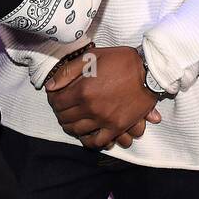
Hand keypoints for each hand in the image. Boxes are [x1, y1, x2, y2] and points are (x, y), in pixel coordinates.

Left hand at [45, 44, 162, 149]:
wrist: (148, 71)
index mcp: (83, 89)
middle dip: (60, 113)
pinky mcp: (116, 127)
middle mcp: (91, 108)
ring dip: (70, 127)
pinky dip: (88, 141)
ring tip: (71, 121)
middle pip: (65, 117)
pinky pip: (97, 141)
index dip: (53, 101)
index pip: (58, 102)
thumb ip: (68, 71)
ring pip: (78, 130)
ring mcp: (104, 120)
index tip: (55, 98)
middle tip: (61, 109)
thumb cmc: (120, 61)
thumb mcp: (92, 57)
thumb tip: (50, 87)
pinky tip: (85, 135)